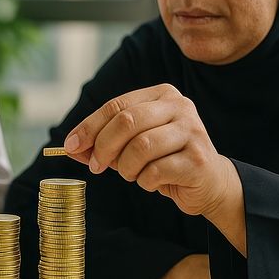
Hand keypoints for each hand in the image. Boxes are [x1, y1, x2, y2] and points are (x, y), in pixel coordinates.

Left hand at [64, 84, 246, 254]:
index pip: (117, 106)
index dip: (90, 126)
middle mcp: (180, 106)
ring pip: (141, 147)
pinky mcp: (198, 159)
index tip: (71, 145)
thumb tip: (70, 147)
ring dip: (126, 167)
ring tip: (131, 175)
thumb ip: (103, 143)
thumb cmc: (165, 160)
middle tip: (96, 166)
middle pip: (128, 122)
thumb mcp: (131, 147)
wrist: (208, 183)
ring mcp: (192, 131)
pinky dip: (145, 182)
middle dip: (104, 147)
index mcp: (162, 95)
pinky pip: (156, 171)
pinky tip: (152, 182)